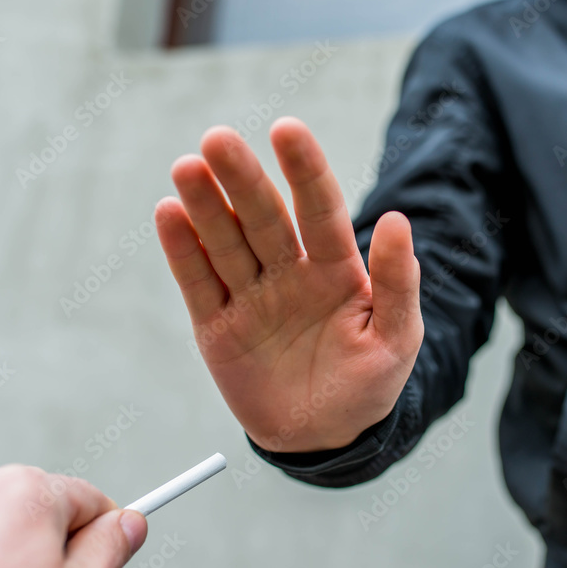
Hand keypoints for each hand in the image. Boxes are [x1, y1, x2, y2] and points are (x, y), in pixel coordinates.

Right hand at [155, 117, 423, 452]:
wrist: (323, 438)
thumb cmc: (368, 383)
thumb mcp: (397, 337)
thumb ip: (397, 282)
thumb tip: (397, 220)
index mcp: (335, 270)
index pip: (320, 210)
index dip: (304, 170)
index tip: (286, 129)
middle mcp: (289, 272)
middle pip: (263, 218)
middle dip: (242, 180)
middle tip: (218, 140)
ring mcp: (250, 296)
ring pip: (224, 242)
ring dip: (205, 205)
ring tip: (188, 168)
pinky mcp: (217, 325)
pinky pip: (197, 283)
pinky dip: (182, 251)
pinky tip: (169, 214)